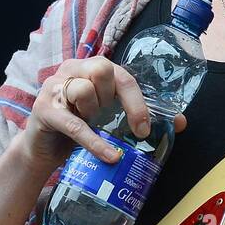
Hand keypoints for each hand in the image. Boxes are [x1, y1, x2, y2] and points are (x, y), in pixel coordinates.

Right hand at [20, 56, 187, 169]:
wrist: (44, 151)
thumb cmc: (80, 129)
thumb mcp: (110, 119)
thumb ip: (140, 115)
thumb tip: (181, 122)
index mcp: (90, 68)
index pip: (120, 73)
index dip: (137, 100)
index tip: (145, 128)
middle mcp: (71, 70)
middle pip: (101, 68)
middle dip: (114, 97)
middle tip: (112, 118)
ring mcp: (54, 87)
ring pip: (83, 89)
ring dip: (94, 112)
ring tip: (91, 123)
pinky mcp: (43, 110)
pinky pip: (74, 124)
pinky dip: (95, 142)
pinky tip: (110, 156)